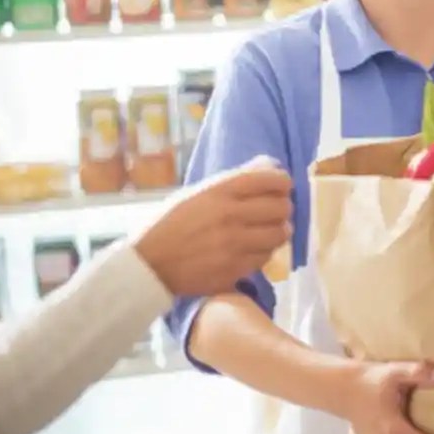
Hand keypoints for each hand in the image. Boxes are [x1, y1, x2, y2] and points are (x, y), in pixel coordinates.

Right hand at [132, 155, 293, 295]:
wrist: (150, 265)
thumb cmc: (171, 224)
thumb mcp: (197, 194)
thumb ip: (233, 180)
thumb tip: (268, 165)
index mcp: (219, 192)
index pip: (270, 180)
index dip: (283, 182)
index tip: (282, 186)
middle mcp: (231, 215)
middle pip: (281, 208)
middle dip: (283, 208)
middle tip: (276, 211)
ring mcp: (235, 244)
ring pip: (279, 234)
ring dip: (278, 231)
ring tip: (269, 231)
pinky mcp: (235, 269)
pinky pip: (266, 257)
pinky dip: (265, 252)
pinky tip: (254, 249)